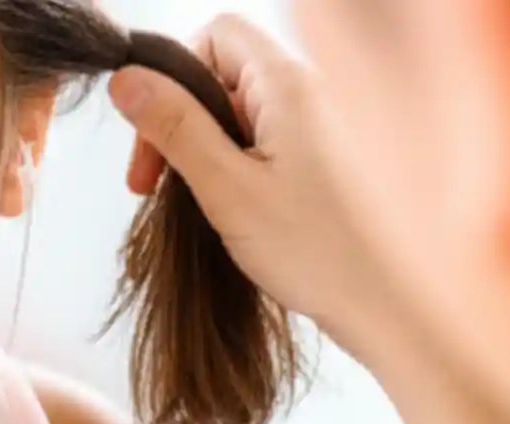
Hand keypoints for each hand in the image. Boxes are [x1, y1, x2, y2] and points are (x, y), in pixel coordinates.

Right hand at [108, 14, 399, 355]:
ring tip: (186, 202)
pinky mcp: (316, 158)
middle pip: (220, 72)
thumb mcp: (226, 187)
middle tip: (150, 185)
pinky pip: (255, 140)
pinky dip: (224, 165)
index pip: (216, 34)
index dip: (172, 73)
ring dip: (196, 148)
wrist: (384, 304)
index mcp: (287, 86)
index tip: (150, 138)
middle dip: (175, 119)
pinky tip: (219, 209)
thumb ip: (174, 126)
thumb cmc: (316, 250)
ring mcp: (314, 126)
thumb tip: (125, 78)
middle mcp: (306, 93)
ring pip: (233, 111)